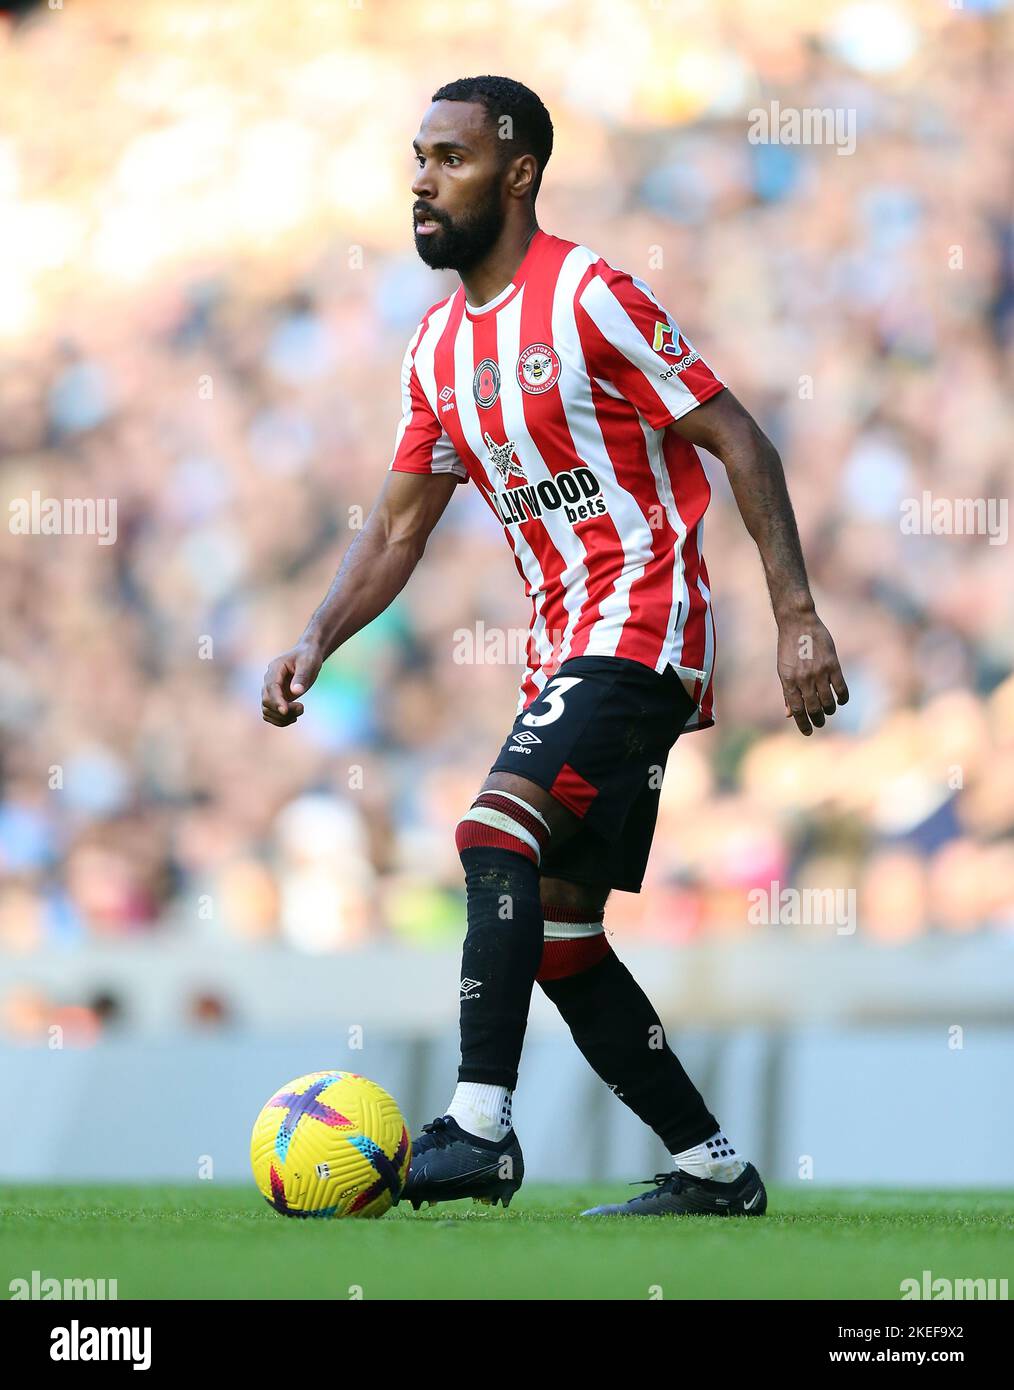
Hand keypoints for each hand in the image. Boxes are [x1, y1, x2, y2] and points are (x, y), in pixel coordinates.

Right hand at [261, 641, 322, 726]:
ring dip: (282, 717)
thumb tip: (296, 692)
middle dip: (283, 710)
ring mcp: (271, 691)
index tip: (285, 711)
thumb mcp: (308, 664)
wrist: (307, 655)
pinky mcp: (276, 698)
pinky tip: (294, 717)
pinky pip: (270, 714)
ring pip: (267, 710)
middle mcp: (269, 681)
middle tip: (302, 708)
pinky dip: (280, 720)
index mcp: (275, 669)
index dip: (276, 701)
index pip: (271, 688)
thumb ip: (302, 677)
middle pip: (266, 701)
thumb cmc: (308, 657)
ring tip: (300, 710)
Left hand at [776, 611, 848, 735]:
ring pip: (827, 700)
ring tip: (828, 711)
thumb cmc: (788, 647)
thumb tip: (788, 714)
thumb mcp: (783, 670)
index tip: (808, 732)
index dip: (802, 723)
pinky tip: (840, 701)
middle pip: (812, 707)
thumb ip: (787, 692)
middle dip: (816, 719)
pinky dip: (842, 698)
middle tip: (819, 723)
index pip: (796, 709)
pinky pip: (840, 688)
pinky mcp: (833, 664)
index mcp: (788, 680)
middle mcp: (803, 679)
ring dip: (829, 710)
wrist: (798, 622)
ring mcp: (819, 672)